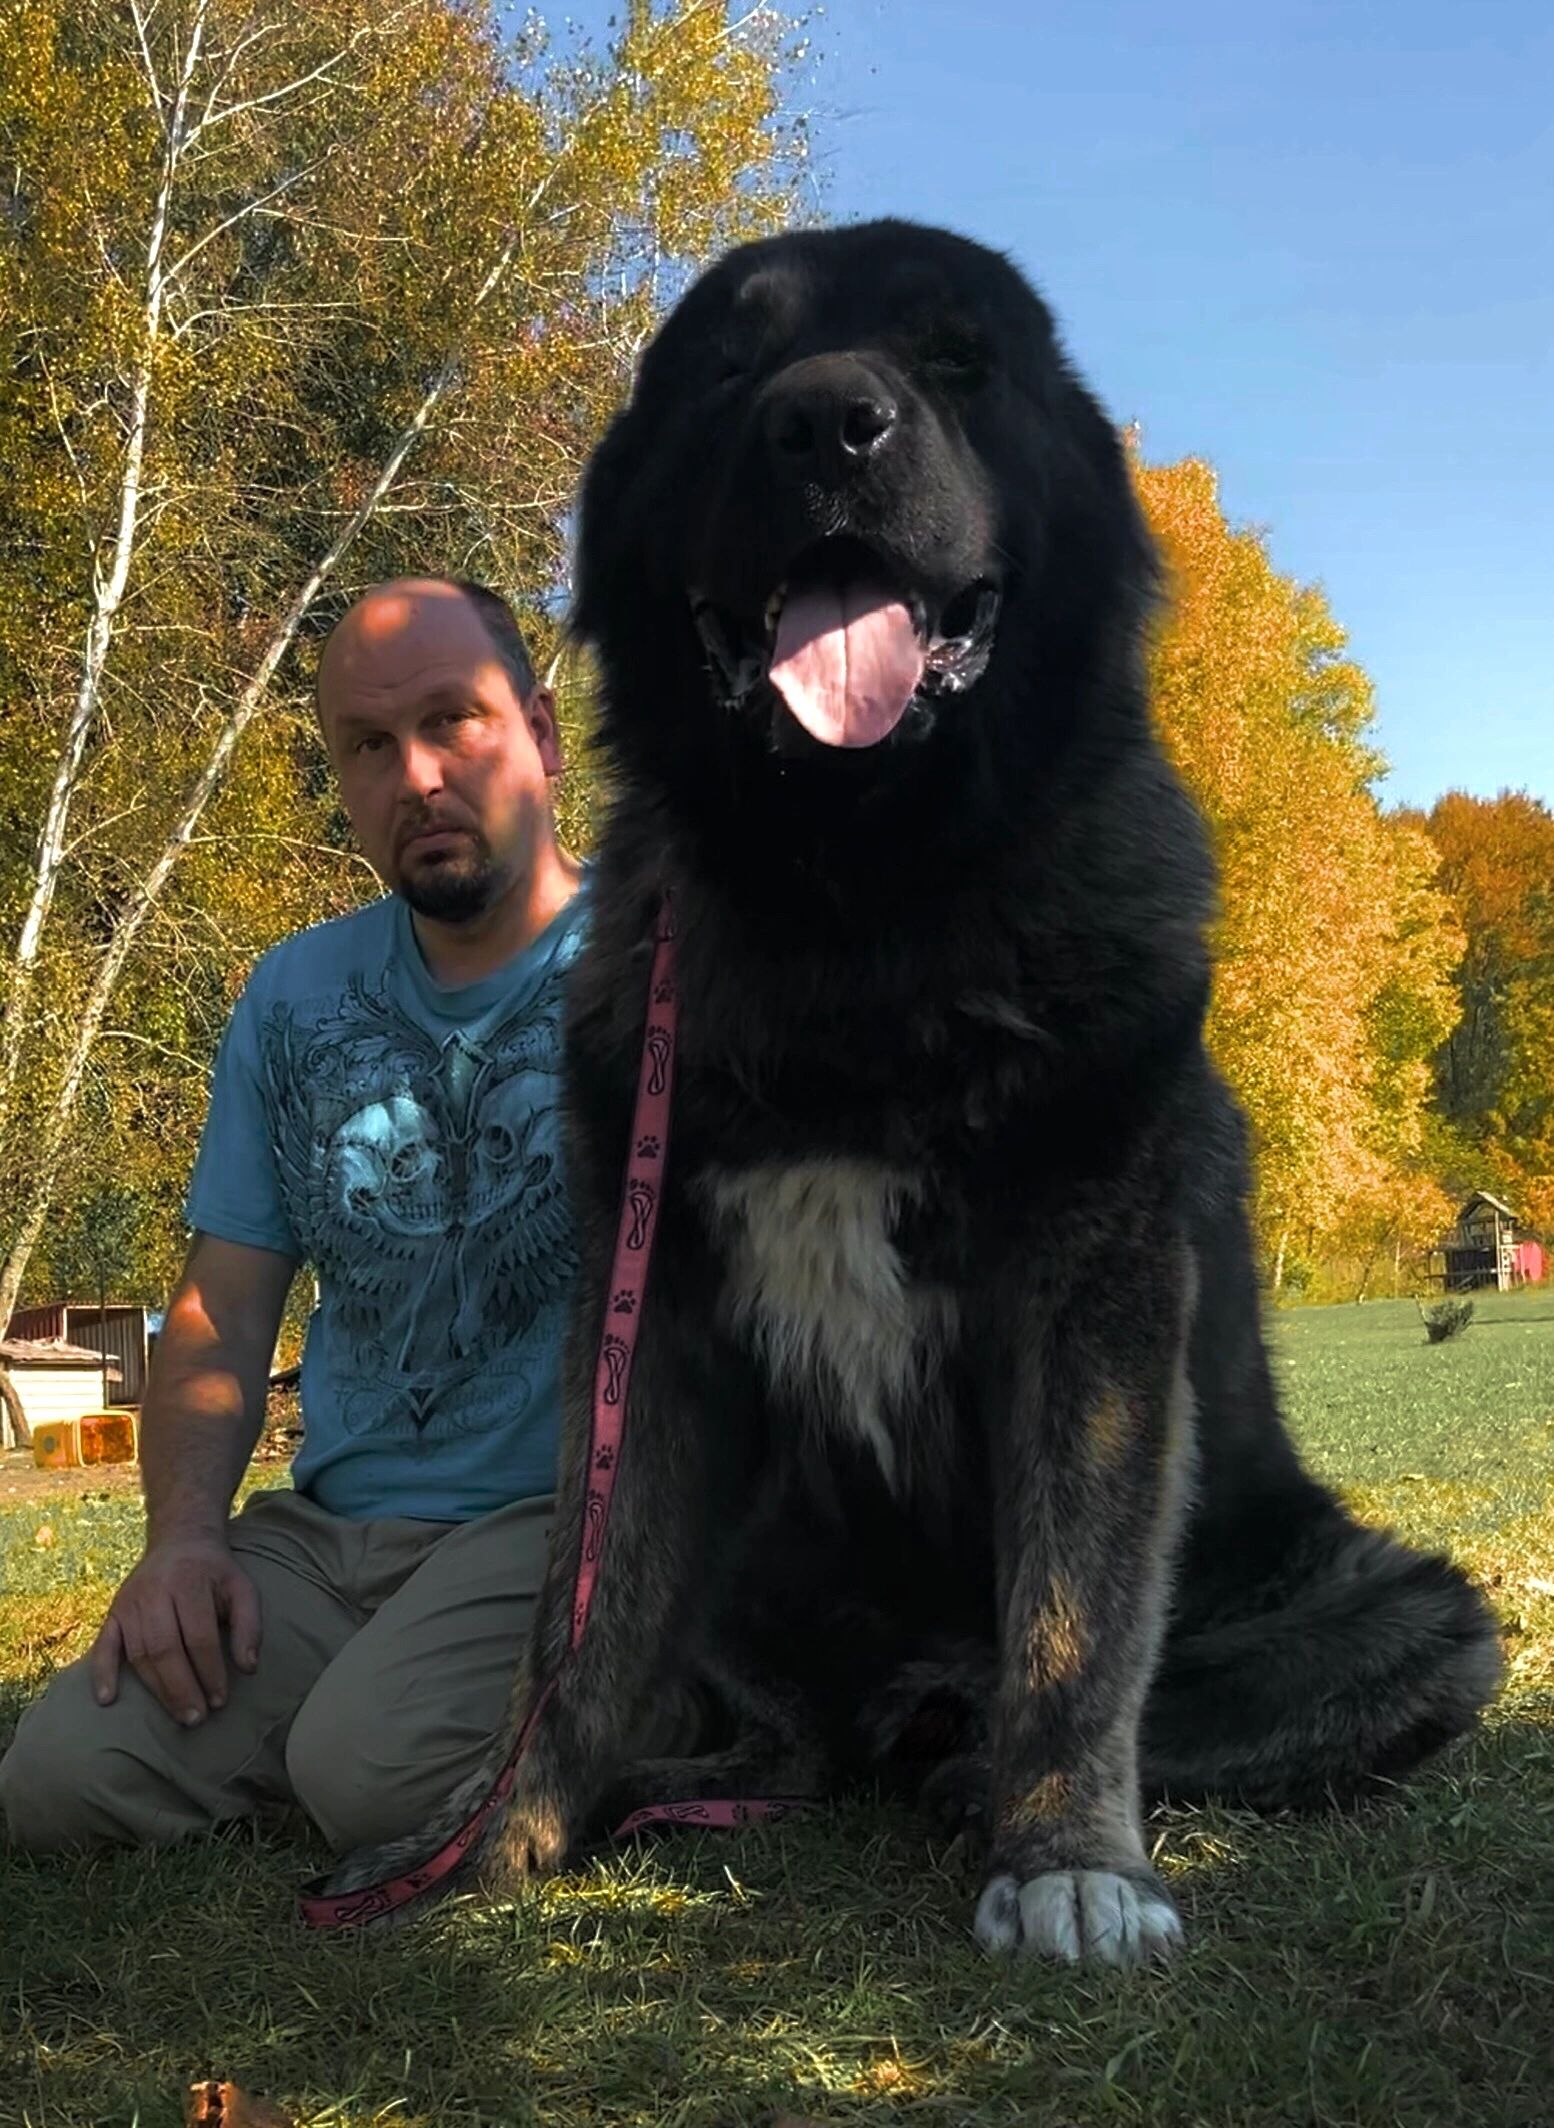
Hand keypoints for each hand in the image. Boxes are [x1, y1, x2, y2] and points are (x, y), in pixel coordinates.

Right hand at [88, 1531, 261, 1724]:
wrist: (180, 1541)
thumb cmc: (215, 1573)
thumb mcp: (242, 1588)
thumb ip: (249, 1626)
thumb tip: (249, 1667)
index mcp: (189, 1583)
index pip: (199, 1636)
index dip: (210, 1671)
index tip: (221, 1700)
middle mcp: (154, 1592)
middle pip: (165, 1648)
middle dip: (182, 1688)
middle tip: (197, 1718)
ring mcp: (129, 1603)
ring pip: (139, 1653)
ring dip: (157, 1689)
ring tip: (177, 1715)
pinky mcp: (113, 1612)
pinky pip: (103, 1645)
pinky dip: (102, 1673)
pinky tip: (108, 1700)